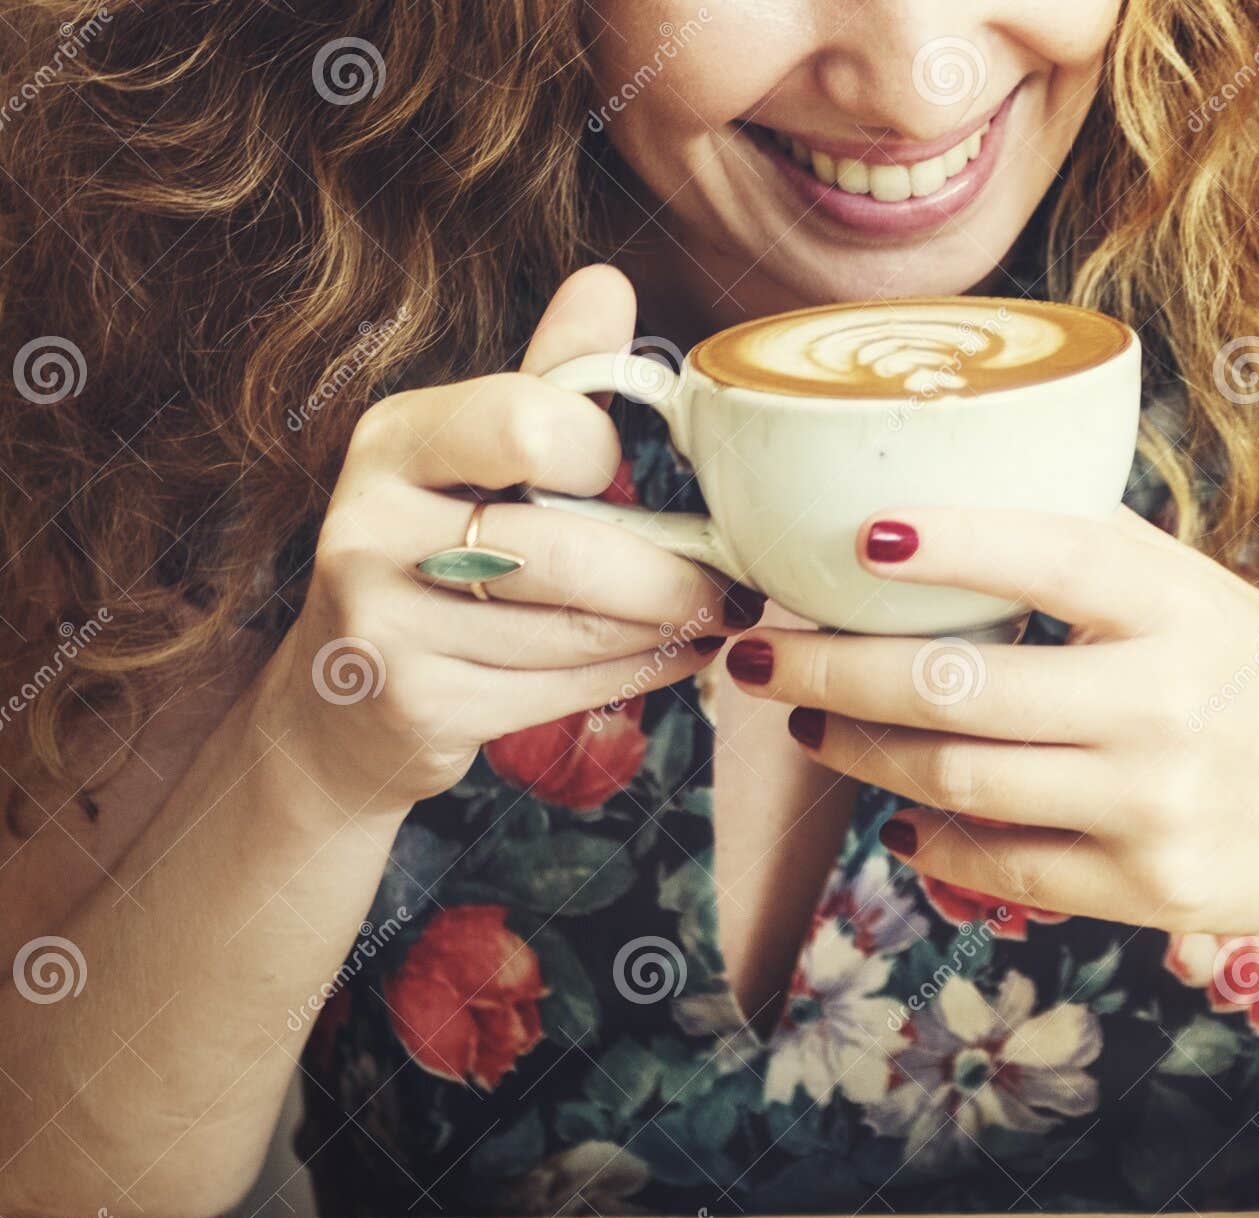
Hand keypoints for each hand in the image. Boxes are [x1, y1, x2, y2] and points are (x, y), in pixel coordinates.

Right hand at [258, 265, 757, 811]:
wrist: (339, 700)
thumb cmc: (431, 559)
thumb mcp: (469, 458)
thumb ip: (544, 380)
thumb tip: (608, 284)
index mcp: (393, 441)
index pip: (527, 427)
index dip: (601, 455)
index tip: (631, 476)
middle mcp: (372, 527)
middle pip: (567, 552)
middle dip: (672, 574)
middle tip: (731, 581)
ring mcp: (387, 625)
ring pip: (575, 630)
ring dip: (669, 629)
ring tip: (716, 617)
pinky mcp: (419, 705)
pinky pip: (562, 690)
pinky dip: (640, 674)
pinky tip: (678, 657)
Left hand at [725, 504, 1258, 960]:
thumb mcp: (1208, 600)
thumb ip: (1095, 566)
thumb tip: (927, 531)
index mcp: (1186, 607)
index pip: (1054, 557)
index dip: (951, 543)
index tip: (858, 533)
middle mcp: (1169, 704)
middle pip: (960, 687)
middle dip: (832, 668)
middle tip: (756, 653)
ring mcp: (1154, 805)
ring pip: (958, 779)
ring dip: (859, 750)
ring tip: (808, 722)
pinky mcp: (1144, 890)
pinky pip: (998, 866)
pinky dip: (928, 840)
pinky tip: (894, 813)